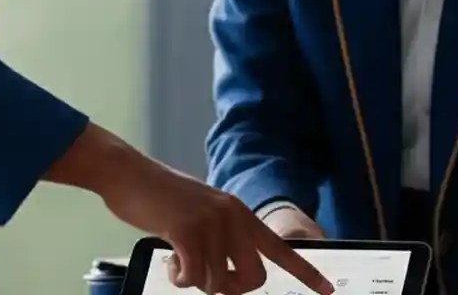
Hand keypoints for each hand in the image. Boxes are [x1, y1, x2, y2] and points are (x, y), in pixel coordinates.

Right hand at [46, 123, 332, 294]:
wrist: (129, 174)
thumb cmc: (161, 199)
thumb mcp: (202, 214)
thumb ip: (221, 238)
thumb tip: (229, 277)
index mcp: (239, 213)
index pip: (280, 249)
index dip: (305, 272)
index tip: (328, 289)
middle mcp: (232, 217)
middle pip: (252, 279)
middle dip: (230, 288)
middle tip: (206, 277)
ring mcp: (210, 223)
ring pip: (217, 283)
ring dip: (195, 280)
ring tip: (179, 260)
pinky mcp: (186, 231)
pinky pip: (193, 277)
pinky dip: (179, 278)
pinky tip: (171, 260)